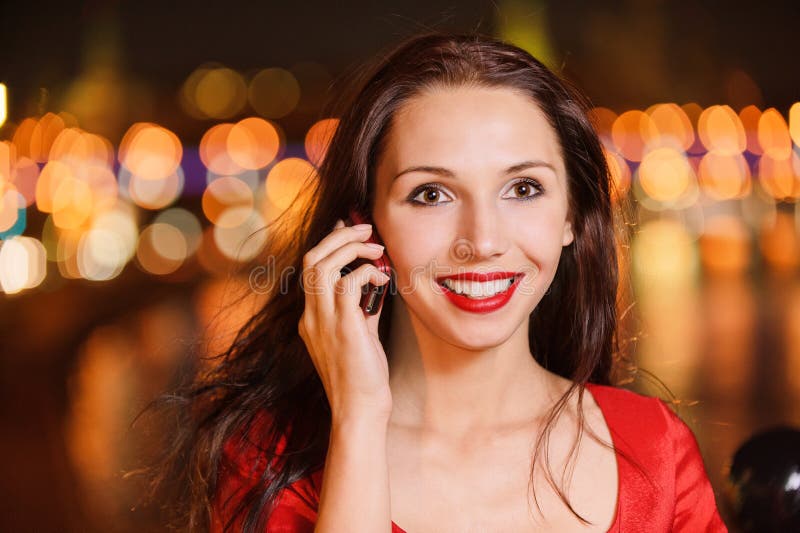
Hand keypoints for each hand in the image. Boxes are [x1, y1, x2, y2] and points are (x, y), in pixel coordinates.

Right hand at [298, 218, 392, 421]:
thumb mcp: (359, 335)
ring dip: (351, 248)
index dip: (328, 243)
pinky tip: (383, 280)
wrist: (360, 409)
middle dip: (338, 237)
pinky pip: (348, 284)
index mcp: (311, 318)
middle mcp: (311, 317)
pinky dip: (367, 273)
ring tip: (376, 248)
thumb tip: (372, 284)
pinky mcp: (343, 327)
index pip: (310, 269)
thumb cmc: (363, 376)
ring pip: (322, 266)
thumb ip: (360, 309)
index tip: (347, 229)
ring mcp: (323, 322)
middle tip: (365, 228)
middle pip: (311, 259)